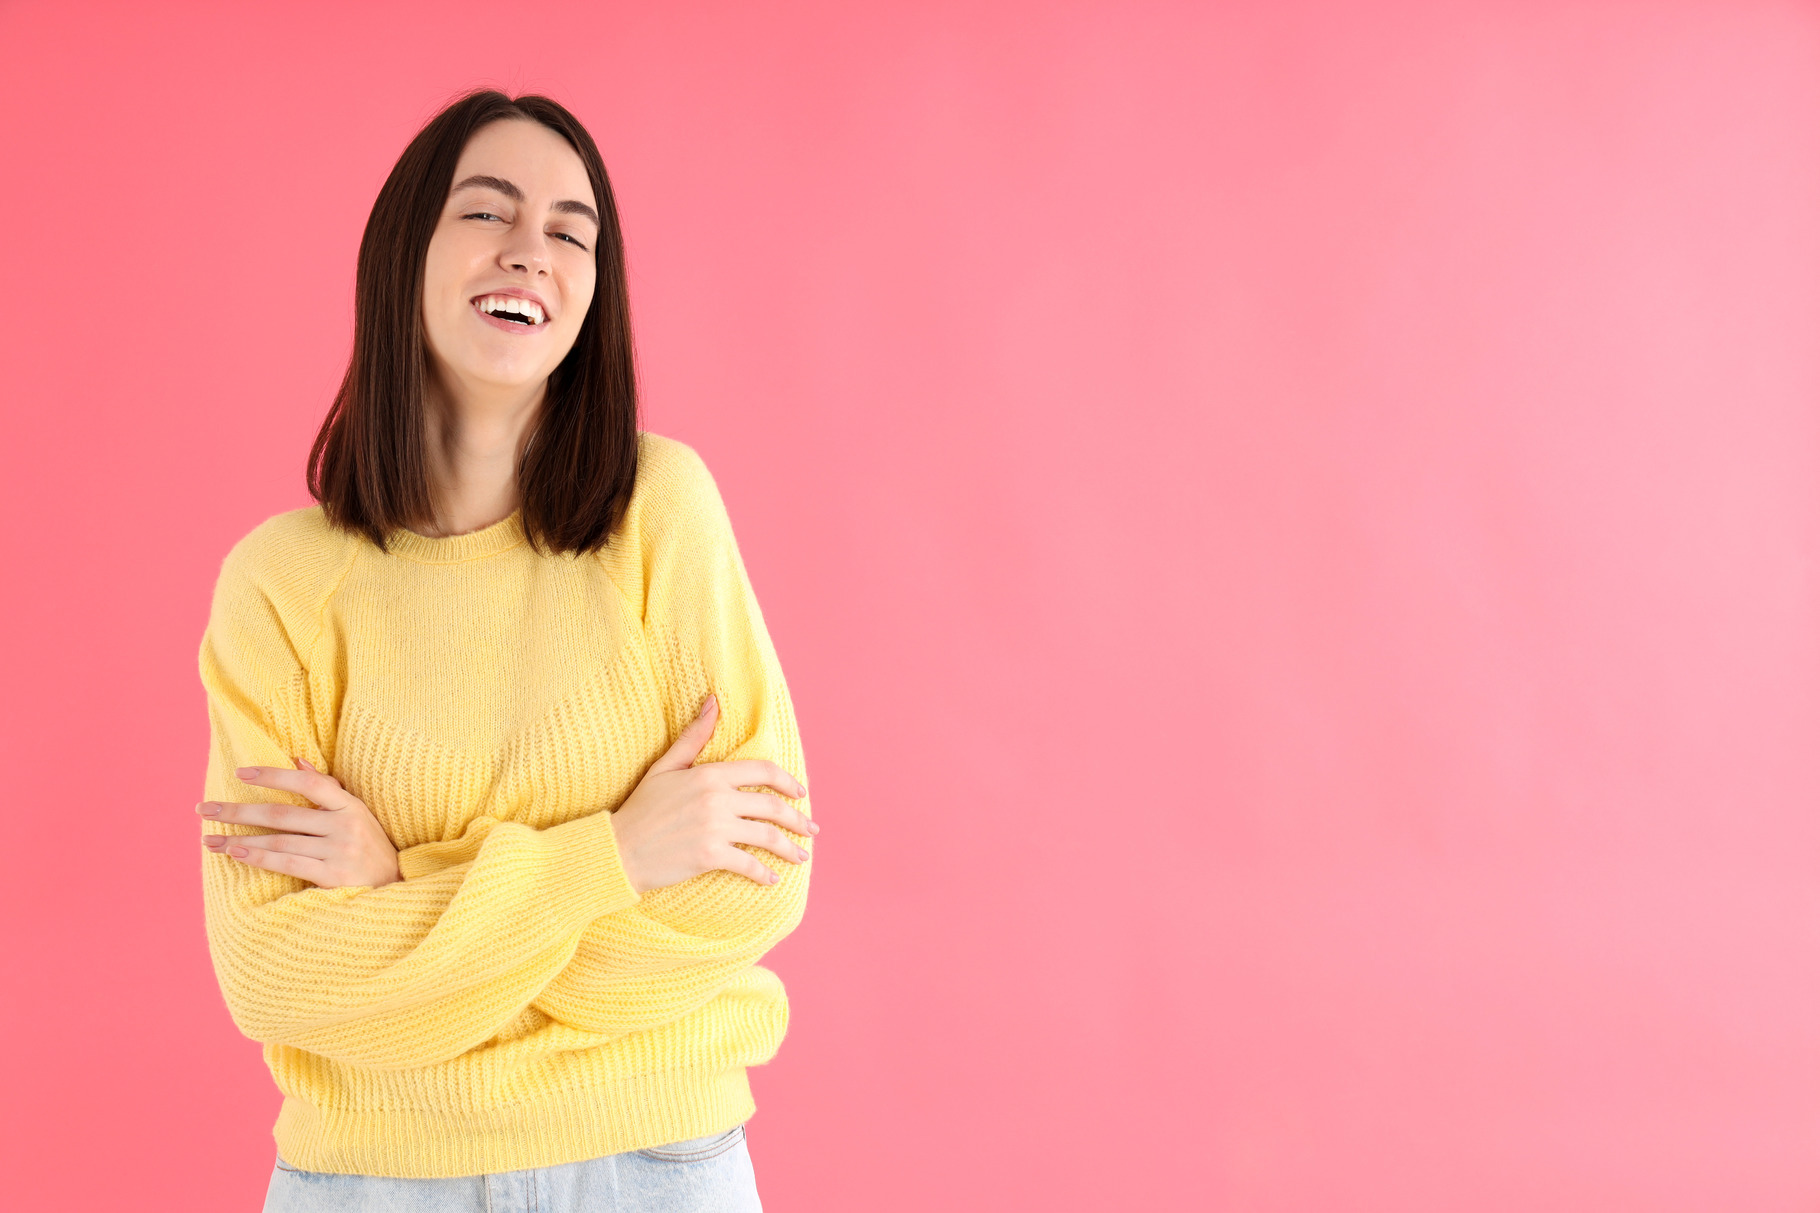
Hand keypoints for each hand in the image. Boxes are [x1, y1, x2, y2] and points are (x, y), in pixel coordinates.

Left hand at [199, 758, 401, 888]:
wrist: (396, 888)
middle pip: (283, 815)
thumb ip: (328, 789)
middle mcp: (345, 826)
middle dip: (239, 812)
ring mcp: (339, 852)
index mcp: (351, 806)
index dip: (274, 776)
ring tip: (211, 839)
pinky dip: (260, 858)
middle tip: (205, 810)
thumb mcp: (356, 814)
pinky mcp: (333, 877)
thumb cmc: (370, 848)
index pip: (309, 784)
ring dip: (240, 840)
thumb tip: (297, 761)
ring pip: (280, 841)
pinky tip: (237, 853)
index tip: (241, 774)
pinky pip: (288, 864)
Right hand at [612, 694, 816, 891]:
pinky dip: (764, 873)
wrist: (618, 848)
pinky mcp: (709, 855)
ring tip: (801, 856)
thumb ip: (694, 737)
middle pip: (772, 806)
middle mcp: (717, 799)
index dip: (787, 782)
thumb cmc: (641, 808)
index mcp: (710, 774)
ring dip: (789, 848)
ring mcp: (714, 828)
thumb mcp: (665, 767)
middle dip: (798, 820)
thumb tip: (714, 702)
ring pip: (767, 836)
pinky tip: (772, 879)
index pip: (763, 771)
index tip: (802, 793)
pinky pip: (748, 864)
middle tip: (811, 830)